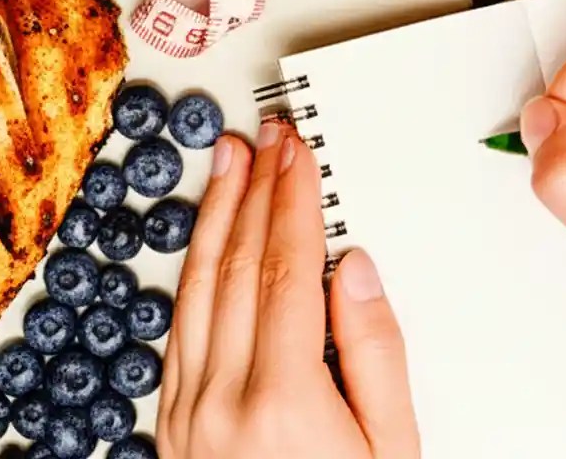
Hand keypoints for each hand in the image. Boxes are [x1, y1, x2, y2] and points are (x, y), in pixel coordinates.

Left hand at [157, 126, 419, 458]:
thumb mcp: (394, 449)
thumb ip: (376, 353)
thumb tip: (354, 268)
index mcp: (283, 402)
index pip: (285, 269)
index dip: (291, 200)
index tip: (296, 153)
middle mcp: (220, 402)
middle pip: (234, 267)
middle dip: (251, 190)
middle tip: (262, 138)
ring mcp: (185, 415)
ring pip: (193, 290)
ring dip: (211, 217)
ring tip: (224, 165)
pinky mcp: (170, 425)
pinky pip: (177, 329)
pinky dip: (191, 274)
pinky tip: (203, 244)